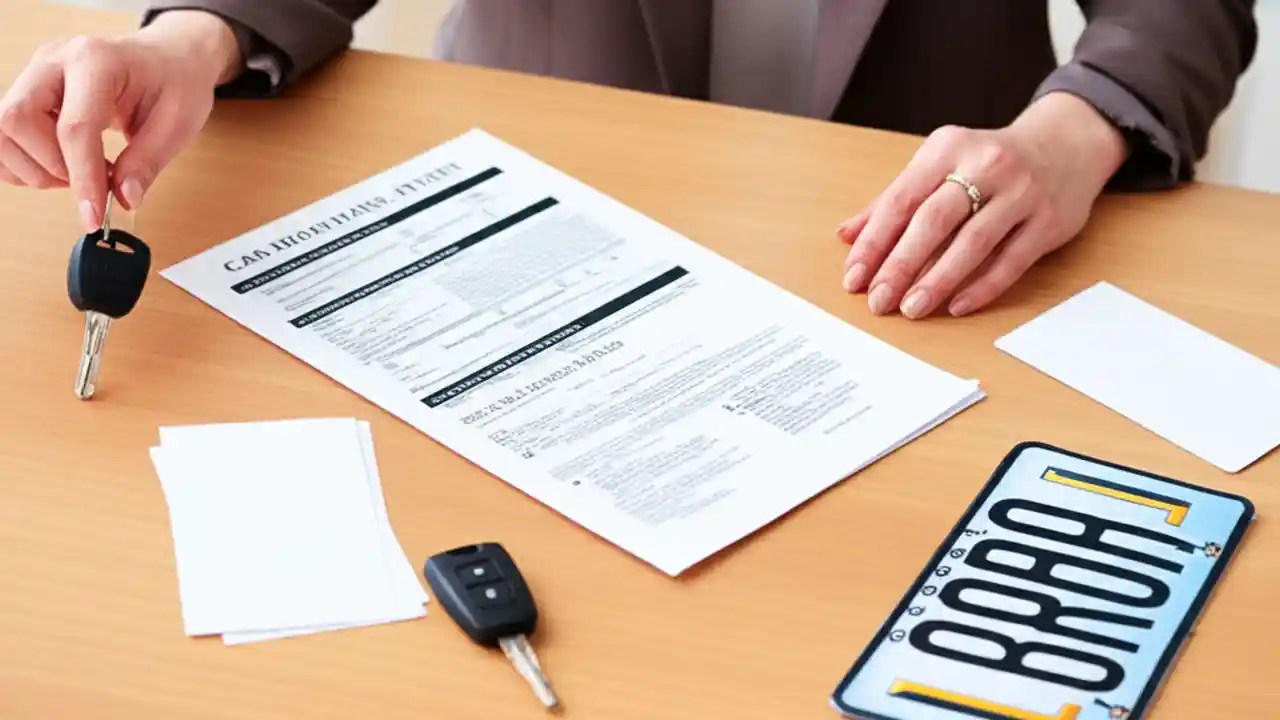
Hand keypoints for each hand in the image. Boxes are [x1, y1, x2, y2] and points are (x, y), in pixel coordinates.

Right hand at [0, 11, 241, 230]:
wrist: (167, 59)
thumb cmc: (174, 83)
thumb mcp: (177, 124)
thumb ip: (147, 162)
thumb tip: (124, 199)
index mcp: (97, 61)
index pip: (75, 127)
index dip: (82, 178)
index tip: (94, 216)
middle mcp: (55, 61)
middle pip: (17, 120)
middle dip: (52, 167)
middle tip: (94, 184)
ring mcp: (36, 74)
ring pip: (2, 131)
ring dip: (36, 168)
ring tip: (83, 174)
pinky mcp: (28, 92)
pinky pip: (4, 137)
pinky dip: (26, 164)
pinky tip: (64, 166)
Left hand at [837, 92, 1128, 318]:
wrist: (1067, 143)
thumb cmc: (988, 161)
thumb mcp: (940, 165)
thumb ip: (894, 199)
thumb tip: (847, 234)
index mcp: (947, 148)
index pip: (900, 200)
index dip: (874, 242)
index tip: (854, 277)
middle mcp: (985, 165)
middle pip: (933, 221)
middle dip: (900, 265)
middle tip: (879, 300)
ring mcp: (1021, 192)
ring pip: (973, 242)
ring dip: (938, 280)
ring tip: (912, 308)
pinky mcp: (1049, 220)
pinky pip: (1011, 260)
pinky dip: (982, 286)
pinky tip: (956, 306)